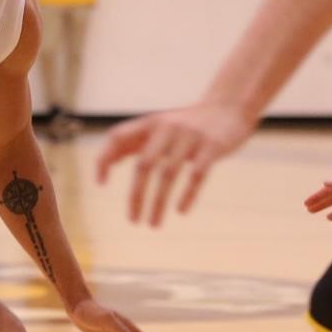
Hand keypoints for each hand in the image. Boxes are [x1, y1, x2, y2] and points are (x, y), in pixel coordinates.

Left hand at [96, 102, 256, 226]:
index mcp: (151, 122)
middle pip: (144, 164)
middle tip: (133, 221)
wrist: (230, 107)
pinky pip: (197, 175)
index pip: (118, 137)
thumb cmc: (189, 124)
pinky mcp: (212, 146)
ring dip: (158, 202)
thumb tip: (107, 163)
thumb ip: (136, 141)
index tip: (100, 184)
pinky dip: (187, 195)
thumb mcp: (161, 127)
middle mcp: (167, 127)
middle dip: (136, 195)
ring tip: (153, 224)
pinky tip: (180, 211)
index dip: (105, 158)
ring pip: (169, 174)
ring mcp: (190, 136)